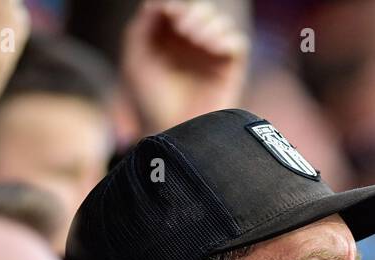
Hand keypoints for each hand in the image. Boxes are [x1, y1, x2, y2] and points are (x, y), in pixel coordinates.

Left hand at [122, 0, 248, 135]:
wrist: (173, 132)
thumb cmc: (151, 101)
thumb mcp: (137, 59)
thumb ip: (143, 27)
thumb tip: (162, 4)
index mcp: (169, 39)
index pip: (177, 9)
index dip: (176, 7)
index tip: (170, 15)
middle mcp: (192, 45)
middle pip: (201, 11)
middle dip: (194, 13)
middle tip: (185, 29)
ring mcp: (212, 57)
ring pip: (220, 23)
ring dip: (210, 24)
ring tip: (197, 39)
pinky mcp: (229, 70)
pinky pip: (237, 43)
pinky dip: (226, 39)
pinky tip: (212, 48)